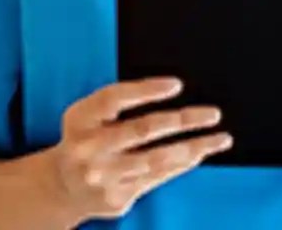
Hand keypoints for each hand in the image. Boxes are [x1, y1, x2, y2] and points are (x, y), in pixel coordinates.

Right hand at [48, 77, 231, 220]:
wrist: (60, 188)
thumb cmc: (85, 139)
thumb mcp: (88, 114)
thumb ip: (119, 101)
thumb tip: (173, 88)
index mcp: (81, 118)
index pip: (115, 98)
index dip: (147, 90)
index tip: (177, 85)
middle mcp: (89, 148)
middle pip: (142, 129)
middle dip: (182, 120)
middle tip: (213, 113)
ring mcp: (103, 176)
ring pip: (157, 158)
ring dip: (194, 146)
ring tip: (221, 138)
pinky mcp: (116, 197)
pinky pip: (158, 178)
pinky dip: (182, 164)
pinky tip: (200, 153)